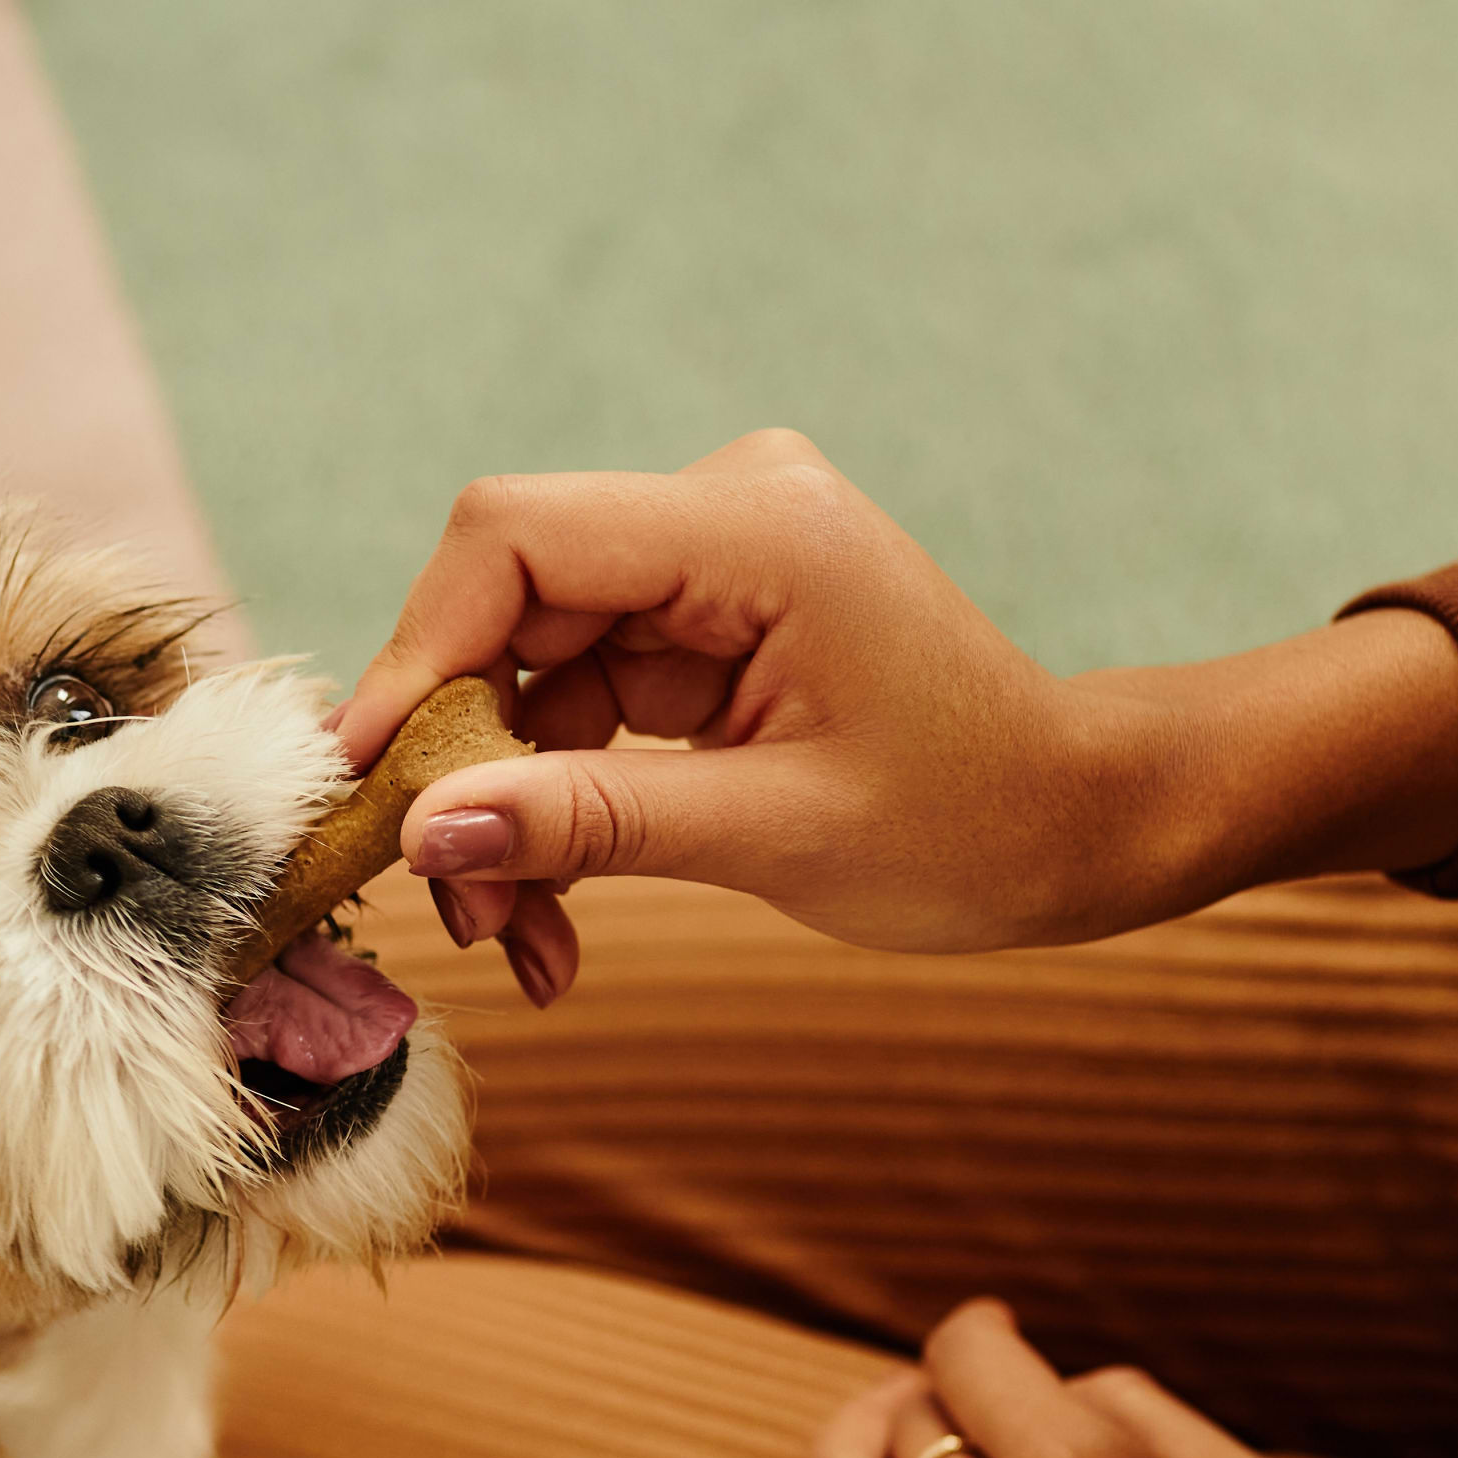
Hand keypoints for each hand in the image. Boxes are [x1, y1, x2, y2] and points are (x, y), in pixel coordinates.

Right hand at [336, 434, 1457, 1000]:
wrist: (1084, 829)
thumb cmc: (973, 825)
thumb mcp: (775, 836)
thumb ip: (590, 823)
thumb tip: (426, 833)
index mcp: (755, 527)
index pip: (515, 537)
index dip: (418, 652)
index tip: (374, 784)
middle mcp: (723, 513)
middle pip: (507, 606)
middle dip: (462, 763)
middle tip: (457, 909)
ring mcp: (711, 565)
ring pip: (529, 669)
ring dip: (502, 805)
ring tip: (521, 944)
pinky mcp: (704, 625)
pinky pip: (578, 703)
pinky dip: (553, 803)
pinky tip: (558, 914)